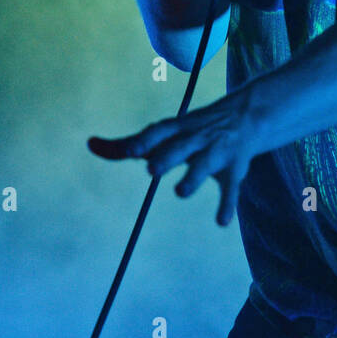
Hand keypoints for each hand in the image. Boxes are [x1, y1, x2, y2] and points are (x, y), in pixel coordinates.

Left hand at [87, 86, 259, 226]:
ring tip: (180, 192)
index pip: (160, 131)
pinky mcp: (234, 170)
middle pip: (180, 146)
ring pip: (204, 165)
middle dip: (167, 156)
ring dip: (192, 178)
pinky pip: (231, 188)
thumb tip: (90, 144)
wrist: (246, 115)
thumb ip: (128, 144)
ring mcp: (216, 153)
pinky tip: (222, 223)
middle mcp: (197, 138)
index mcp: (178, 129)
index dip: (146, 140)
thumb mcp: (164, 133)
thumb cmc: (193, 129)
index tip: (131, 151)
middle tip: (152, 169)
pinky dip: (227, 205)